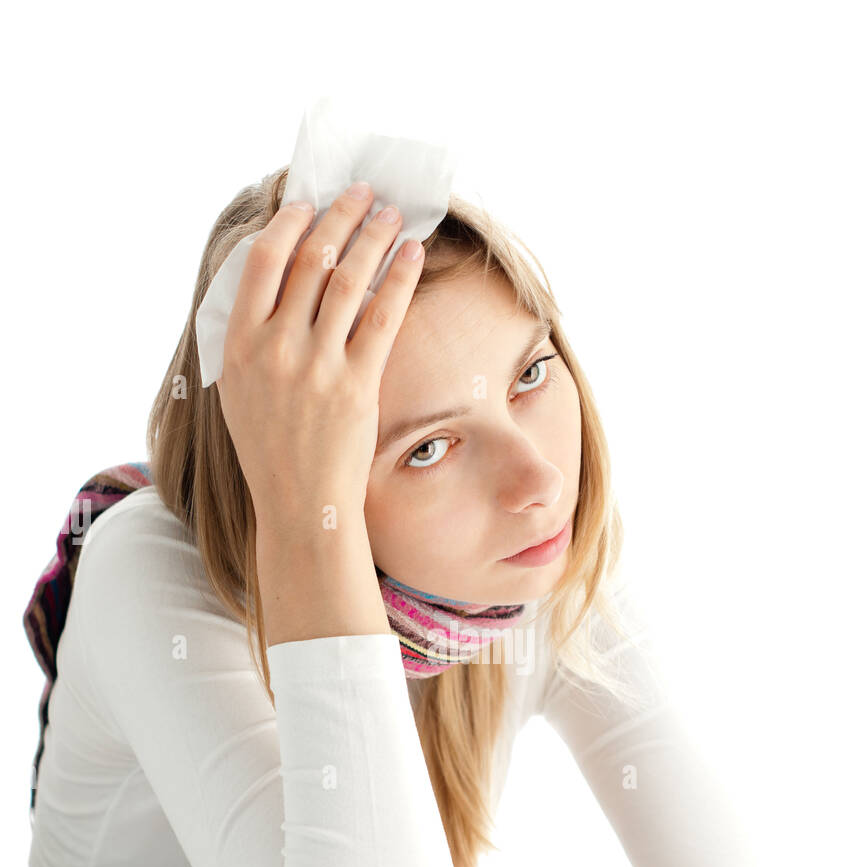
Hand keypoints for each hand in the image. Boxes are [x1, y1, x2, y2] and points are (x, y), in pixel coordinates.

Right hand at [215, 184, 424, 531]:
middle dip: (341, 216)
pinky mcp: (358, 383)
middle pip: (312, 258)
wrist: (301, 504)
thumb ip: (249, 336)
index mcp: (240, 343)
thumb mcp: (239, 389)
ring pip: (349, 279)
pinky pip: (382, 317)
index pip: (263, 260)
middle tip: (363, 194)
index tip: (308, 202)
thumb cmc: (270, 449)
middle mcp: (277, 347)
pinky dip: (400, 279)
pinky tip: (413, 255)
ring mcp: (318, 365)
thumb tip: (273, 282)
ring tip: (393, 215)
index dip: (289, 222)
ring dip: (374, 237)